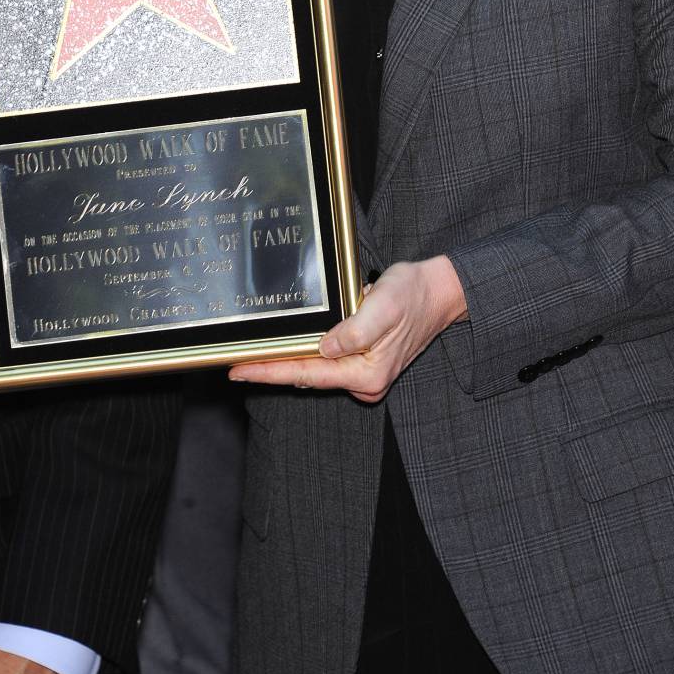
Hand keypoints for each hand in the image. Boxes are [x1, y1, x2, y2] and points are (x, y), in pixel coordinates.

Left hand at [229, 257, 467, 402]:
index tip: (239, 370)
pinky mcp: (364, 363)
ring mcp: (364, 375)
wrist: (439, 292)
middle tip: (234, 364)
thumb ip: (354, 330)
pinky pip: (326, 363)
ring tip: (251, 357)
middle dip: (272, 370)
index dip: (270, 371)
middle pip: (308, 376)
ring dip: (287, 362)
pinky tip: (286, 348)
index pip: (309, 373)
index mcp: (368, 373)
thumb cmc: (412, 294)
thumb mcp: (383, 305)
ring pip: (315, 370)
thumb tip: (325, 347)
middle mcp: (365, 381)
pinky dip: (306, 355)